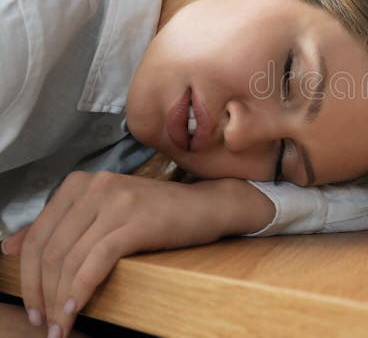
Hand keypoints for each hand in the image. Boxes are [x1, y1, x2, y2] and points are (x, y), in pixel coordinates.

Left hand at [1, 171, 263, 337]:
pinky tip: (76, 309)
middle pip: (49, 249)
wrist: (208, 206)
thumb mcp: (105, 211)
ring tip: (60, 325)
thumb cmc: (159, 213)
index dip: (27, 276)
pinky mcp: (135, 220)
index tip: (32, 306)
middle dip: (40, 293)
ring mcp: (116, 201)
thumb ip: (60, 225)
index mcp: (81, 183)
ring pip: (69, 258)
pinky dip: (80, 290)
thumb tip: (9, 247)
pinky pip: (95, 262)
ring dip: (59, 299)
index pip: (38, 234)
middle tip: (44, 322)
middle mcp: (95, 186)